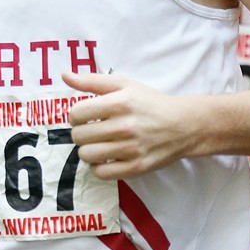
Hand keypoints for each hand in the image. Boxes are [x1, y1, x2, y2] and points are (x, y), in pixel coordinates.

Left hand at [64, 70, 196, 177]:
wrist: (184, 125)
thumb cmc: (150, 103)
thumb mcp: (124, 85)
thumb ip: (92, 81)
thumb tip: (65, 75)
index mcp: (120, 103)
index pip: (76, 113)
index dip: (75, 115)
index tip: (85, 116)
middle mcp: (124, 126)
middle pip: (78, 136)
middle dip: (81, 132)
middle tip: (93, 130)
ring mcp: (130, 149)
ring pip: (86, 155)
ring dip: (88, 150)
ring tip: (99, 144)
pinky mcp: (136, 167)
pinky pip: (101, 173)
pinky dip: (98, 167)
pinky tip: (106, 157)